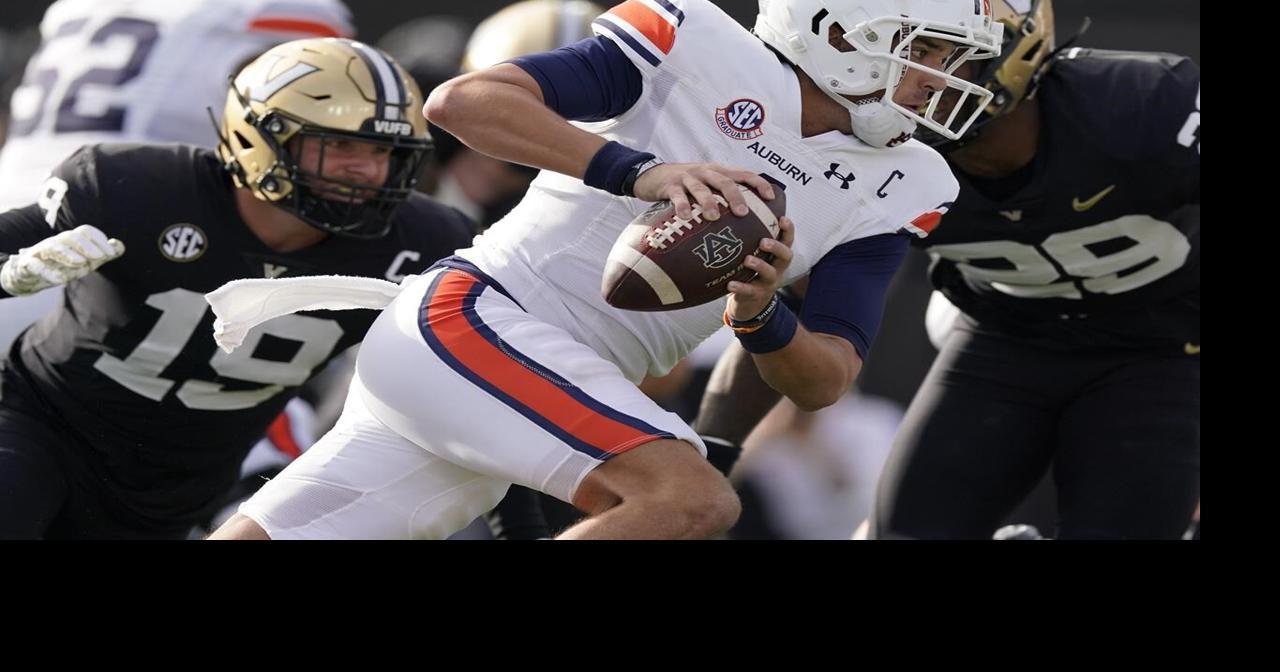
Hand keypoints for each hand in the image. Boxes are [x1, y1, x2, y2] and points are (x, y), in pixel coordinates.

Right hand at [1, 224, 124, 295]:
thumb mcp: (85, 261)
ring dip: (68, 254)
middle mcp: (56, 242)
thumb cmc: (60, 265)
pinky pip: (35, 265)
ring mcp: (40, 252)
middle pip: (70, 237)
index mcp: (71, 240)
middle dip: (86, 246)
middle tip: (101, 257)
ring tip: (82, 263)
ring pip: (52, 247)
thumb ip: (102, 254)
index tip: (111, 253)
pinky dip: (47, 271)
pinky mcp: (27, 265)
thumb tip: (120, 245)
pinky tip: (60, 280)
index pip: (85, 232)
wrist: (28, 275)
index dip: (99, 239)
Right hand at [632, 162, 775, 221]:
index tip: (770, 197)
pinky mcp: (670, 185)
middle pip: (724, 181)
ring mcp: (687, 177)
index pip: (742, 174)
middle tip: (742, 213)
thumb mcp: (705, 185)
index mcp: (717, 171)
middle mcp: (705, 172)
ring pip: (701, 188)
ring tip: (713, 217)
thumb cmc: (684, 186)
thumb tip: (746, 221)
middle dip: (735, 196)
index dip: (758, 183)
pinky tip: (686, 217)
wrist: (651, 175)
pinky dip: (682, 205)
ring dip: (709, 202)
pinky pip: (677, 195)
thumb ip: (721, 196)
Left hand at [726, 215, 794, 320]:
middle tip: (764, 241)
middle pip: (785, 256)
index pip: (787, 240)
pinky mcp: (756, 296)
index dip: (788, 230)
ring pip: (770, 274)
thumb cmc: (750, 271)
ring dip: (760, 265)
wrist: (749, 304)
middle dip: (776, 247)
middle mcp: (777, 268)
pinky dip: (741, 287)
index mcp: (777, 256)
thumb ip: (749, 237)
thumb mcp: (754, 254)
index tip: (782, 218)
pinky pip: (750, 292)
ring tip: (747, 260)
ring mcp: (767, 283)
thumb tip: (732, 207)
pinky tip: (730, 284)